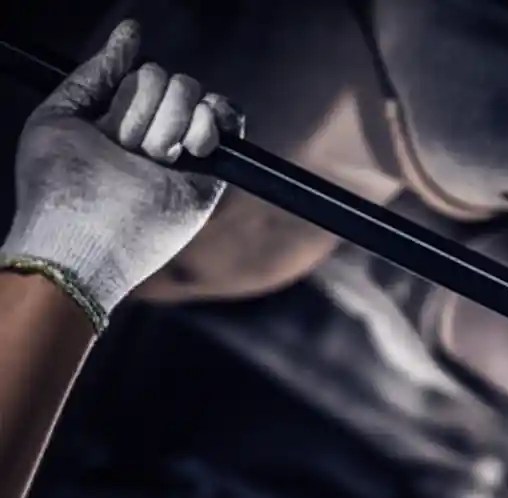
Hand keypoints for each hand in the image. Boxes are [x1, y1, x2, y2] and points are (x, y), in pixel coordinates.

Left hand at [2, 19, 242, 327]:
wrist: (84, 236)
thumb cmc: (59, 184)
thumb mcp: (58, 115)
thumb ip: (97, 73)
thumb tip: (133, 31)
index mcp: (119, 120)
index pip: (142, 75)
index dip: (128, 88)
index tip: (107, 124)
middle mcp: (154, 133)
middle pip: (168, 79)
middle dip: (143, 109)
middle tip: (126, 150)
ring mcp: (185, 152)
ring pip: (195, 94)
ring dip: (169, 122)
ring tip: (153, 160)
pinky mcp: (213, 173)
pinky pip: (229, 121)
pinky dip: (213, 121)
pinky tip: (190, 147)